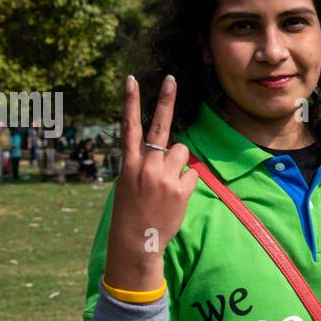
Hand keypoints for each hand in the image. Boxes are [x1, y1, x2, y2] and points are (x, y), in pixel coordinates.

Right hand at [103, 74, 198, 290]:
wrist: (137, 240)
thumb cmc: (132, 212)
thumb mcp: (129, 184)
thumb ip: (144, 164)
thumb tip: (167, 152)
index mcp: (129, 163)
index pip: (129, 126)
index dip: (131, 102)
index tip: (131, 79)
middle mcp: (146, 165)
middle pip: (160, 127)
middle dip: (166, 100)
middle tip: (171, 79)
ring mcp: (163, 176)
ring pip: (183, 152)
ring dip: (180, 164)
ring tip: (168, 185)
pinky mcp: (180, 188)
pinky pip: (192, 174)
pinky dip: (187, 183)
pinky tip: (175, 197)